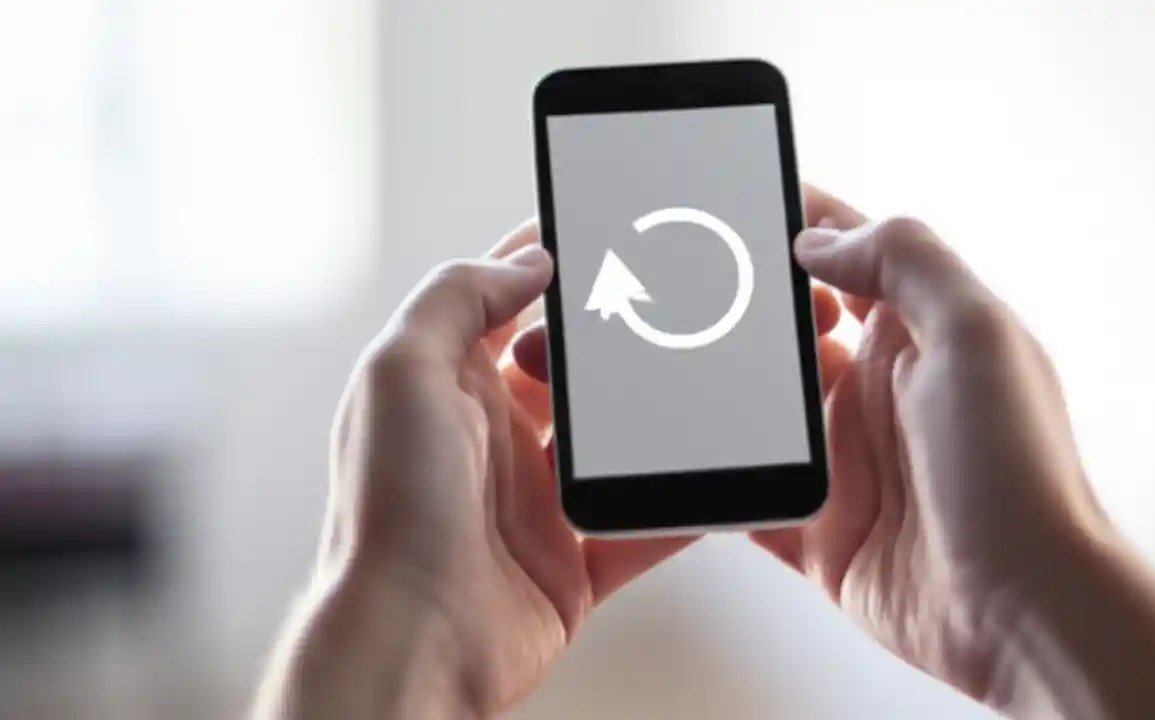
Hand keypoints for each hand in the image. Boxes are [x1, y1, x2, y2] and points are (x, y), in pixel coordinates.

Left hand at [254, 224, 693, 718]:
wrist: (413, 640)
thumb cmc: (390, 510)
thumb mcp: (401, 371)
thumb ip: (457, 297)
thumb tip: (529, 259)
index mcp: (448, 386)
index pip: (504, 303)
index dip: (546, 264)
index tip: (598, 233)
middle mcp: (492, 438)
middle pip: (568, 372)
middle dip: (610, 343)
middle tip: (665, 311)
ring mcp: (534, 502)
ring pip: (611, 447)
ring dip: (650, 423)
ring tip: (700, 389)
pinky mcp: (571, 564)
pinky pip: (640, 527)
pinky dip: (676, 508)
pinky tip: (709, 484)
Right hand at [752, 186, 1154, 718]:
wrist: (1023, 612)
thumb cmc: (1019, 475)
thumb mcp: (976, 336)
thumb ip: (906, 262)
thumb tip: (820, 239)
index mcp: (920, 335)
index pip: (849, 256)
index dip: (800, 224)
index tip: (742, 204)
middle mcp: (880, 392)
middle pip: (792, 331)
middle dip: (748, 313)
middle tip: (699, 301)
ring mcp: (850, 462)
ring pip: (765, 412)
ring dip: (731, 399)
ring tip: (686, 380)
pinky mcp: (822, 530)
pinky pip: (754, 497)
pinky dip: (725, 485)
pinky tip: (699, 469)